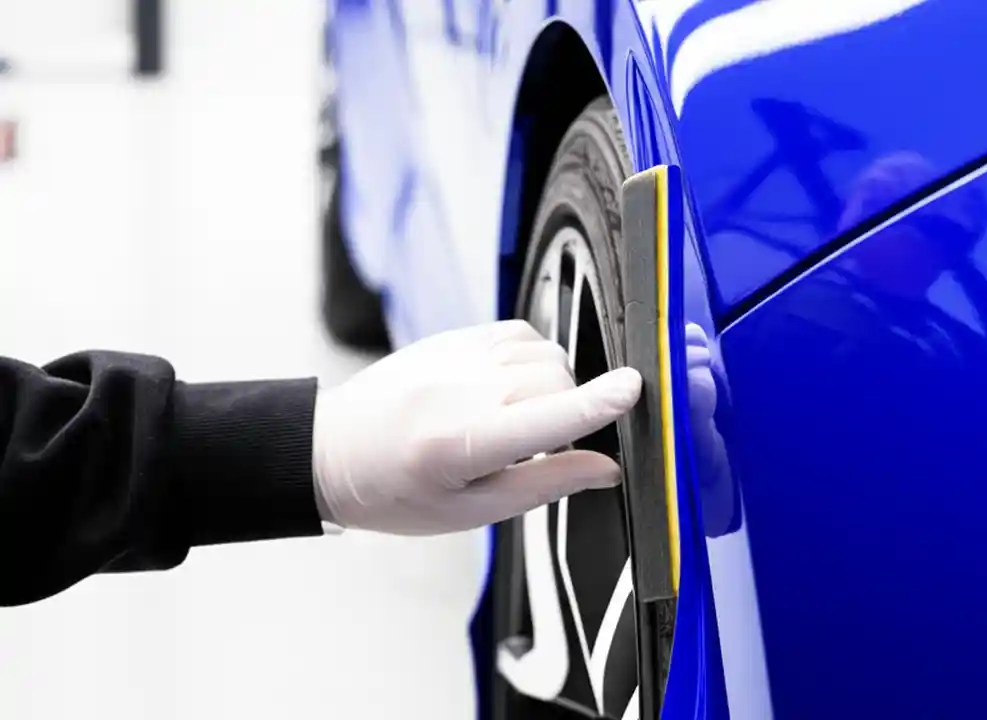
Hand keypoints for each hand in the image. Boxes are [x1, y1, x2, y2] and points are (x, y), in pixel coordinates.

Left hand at [311, 320, 641, 534]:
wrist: (332, 449)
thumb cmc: (396, 491)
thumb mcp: (470, 511)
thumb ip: (544, 486)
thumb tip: (606, 469)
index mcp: (463, 444)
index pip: (546, 416)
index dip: (596, 403)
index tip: (634, 389)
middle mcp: (463, 389)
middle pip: (557, 381)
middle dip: (569, 411)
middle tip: (534, 448)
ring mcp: (459, 354)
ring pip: (546, 354)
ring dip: (552, 384)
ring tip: (516, 419)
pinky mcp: (456, 335)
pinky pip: (523, 334)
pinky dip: (533, 358)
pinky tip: (511, 387)